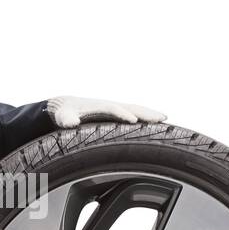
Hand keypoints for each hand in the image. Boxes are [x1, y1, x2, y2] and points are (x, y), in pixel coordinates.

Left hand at [47, 96, 166, 127]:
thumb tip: (69, 123)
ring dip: (149, 114)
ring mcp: (115, 109)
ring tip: (164, 119)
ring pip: (135, 109)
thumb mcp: (64, 116)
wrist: (67, 106)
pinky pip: (134, 113)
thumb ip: (67, 119)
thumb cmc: (66, 113)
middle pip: (131, 107)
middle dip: (145, 112)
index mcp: (99, 106)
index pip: (113, 109)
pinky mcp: (117, 114)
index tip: (133, 120)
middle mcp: (110, 105)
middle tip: (161, 118)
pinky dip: (145, 117)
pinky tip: (156, 123)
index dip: (123, 114)